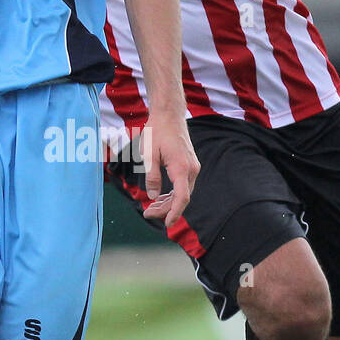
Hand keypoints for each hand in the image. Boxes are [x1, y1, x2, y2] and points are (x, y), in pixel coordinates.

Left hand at [140, 113, 199, 228]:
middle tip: (147, 213)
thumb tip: (152, 197)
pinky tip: (161, 198)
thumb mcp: (149, 154)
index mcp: (181, 167)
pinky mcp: (190, 165)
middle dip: (165, 209)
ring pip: (182, 192)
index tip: (167, 224)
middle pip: (181, 198)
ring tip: (151, 208)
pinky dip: (173, 194)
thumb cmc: (157, 132)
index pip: (182, 197)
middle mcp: (191, 169)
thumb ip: (152, 177)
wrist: (169, 115)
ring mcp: (192, 167)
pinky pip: (183, 185)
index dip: (174, 212)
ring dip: (168, 202)